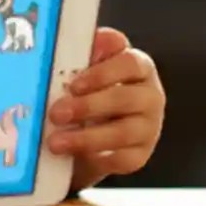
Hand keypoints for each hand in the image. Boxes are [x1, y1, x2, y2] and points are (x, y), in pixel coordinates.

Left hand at [46, 27, 165, 190]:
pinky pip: (120, 159)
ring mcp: (149, 127)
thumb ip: (82, 54)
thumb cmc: (91, 88)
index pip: (130, 63)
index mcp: (139, 66)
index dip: (102, 73)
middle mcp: (150, 96)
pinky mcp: (140, 155)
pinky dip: (95, 158)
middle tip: (56, 114)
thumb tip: (63, 46)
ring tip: (55, 142)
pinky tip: (73, 156)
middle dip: (88, 106)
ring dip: (86, 138)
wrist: (97, 128)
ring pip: (122, 132)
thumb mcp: (87, 67)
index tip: (74, 84)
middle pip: (124, 98)